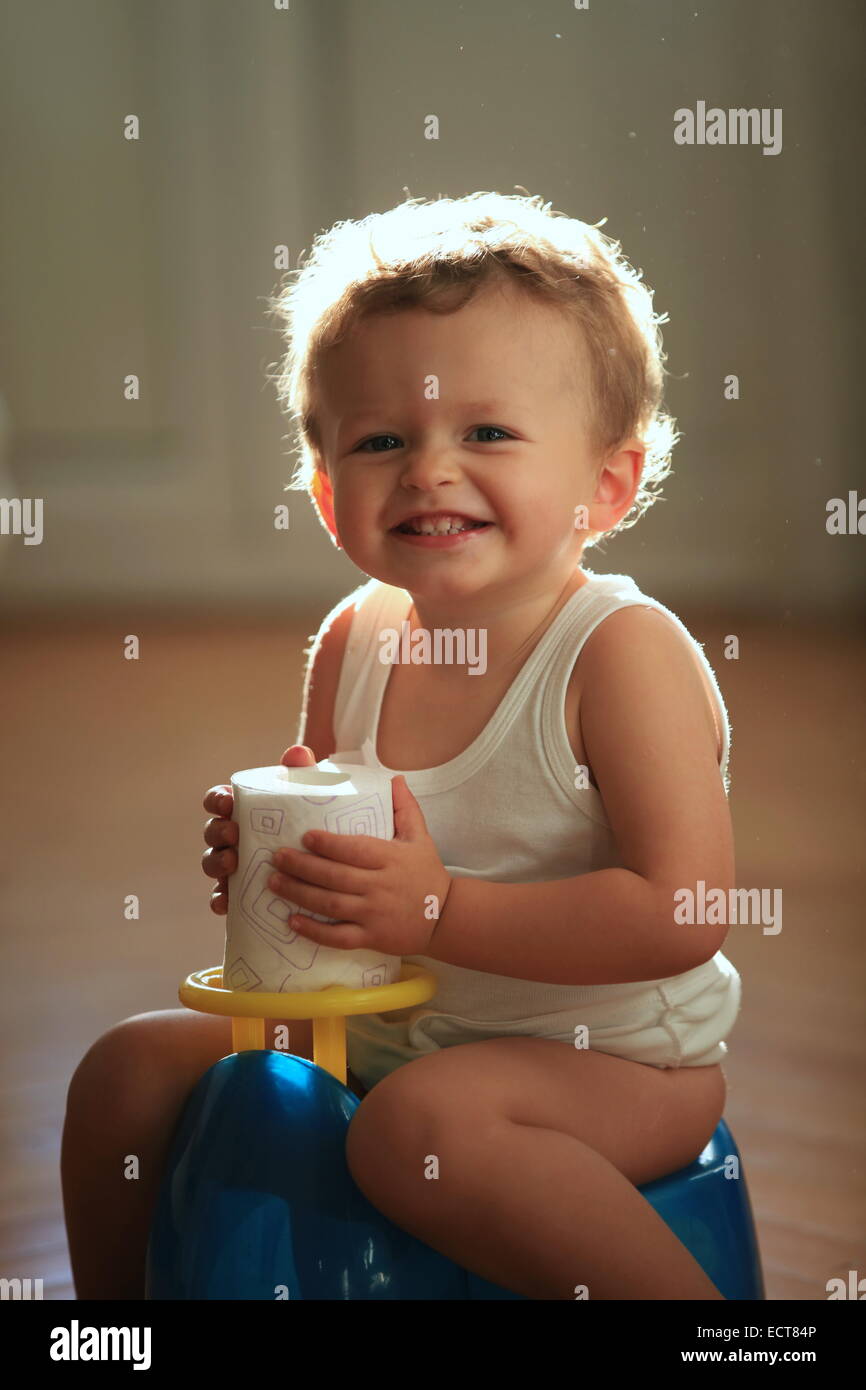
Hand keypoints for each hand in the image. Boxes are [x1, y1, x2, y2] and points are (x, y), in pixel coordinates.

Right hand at [201, 744, 316, 914]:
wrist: (325, 864)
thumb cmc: (307, 821)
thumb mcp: (307, 797)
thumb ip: (301, 773)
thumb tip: (298, 753)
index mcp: (241, 810)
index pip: (217, 800)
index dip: (217, 800)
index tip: (229, 803)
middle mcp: (231, 837)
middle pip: (212, 832)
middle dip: (218, 831)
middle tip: (235, 834)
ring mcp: (231, 866)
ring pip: (212, 863)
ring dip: (217, 862)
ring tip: (233, 864)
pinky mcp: (238, 893)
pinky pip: (221, 898)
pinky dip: (219, 900)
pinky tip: (225, 902)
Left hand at [267, 773, 452, 955]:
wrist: (445, 918)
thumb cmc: (427, 873)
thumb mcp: (420, 837)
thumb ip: (404, 807)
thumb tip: (393, 778)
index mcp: (390, 858)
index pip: (355, 849)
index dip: (329, 844)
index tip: (305, 836)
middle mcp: (380, 886)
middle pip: (335, 876)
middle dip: (302, 867)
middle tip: (277, 857)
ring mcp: (374, 914)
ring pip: (331, 905)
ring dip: (300, 894)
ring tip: (274, 882)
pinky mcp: (372, 938)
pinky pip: (338, 937)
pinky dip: (314, 931)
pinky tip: (293, 921)